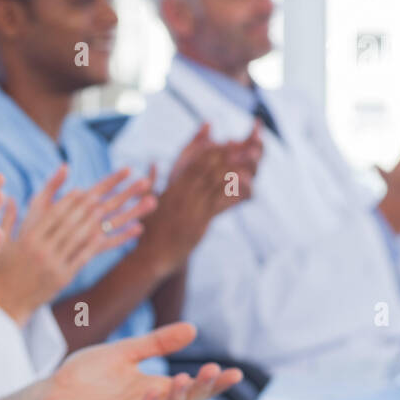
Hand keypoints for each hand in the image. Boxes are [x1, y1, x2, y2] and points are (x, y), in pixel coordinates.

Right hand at [0, 164, 155, 324]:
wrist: (5, 305)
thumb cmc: (0, 272)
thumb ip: (7, 218)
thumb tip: (7, 195)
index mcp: (28, 239)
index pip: (53, 214)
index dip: (70, 200)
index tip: (84, 189)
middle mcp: (42, 250)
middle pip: (72, 222)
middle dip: (92, 204)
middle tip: (107, 193)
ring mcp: (54, 265)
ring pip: (80, 237)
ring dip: (101, 221)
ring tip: (116, 208)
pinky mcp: (63, 278)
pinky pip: (84, 256)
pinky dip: (98, 243)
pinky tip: (111, 233)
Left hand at [30, 322, 242, 399]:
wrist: (47, 393)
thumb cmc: (85, 376)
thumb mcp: (124, 352)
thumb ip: (156, 344)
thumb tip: (193, 328)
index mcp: (154, 391)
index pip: (191, 390)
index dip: (212, 385)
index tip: (234, 372)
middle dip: (199, 391)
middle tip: (212, 371)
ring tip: (183, 379)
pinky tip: (151, 392)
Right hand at [133, 130, 257, 275]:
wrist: (152, 255)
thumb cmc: (148, 231)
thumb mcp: (148, 203)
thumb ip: (151, 182)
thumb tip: (153, 162)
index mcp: (172, 189)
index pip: (194, 164)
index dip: (211, 151)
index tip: (224, 143)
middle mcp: (183, 196)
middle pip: (208, 170)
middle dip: (226, 157)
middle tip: (244, 146)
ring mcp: (192, 209)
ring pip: (216, 184)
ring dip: (235, 171)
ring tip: (251, 163)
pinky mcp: (200, 222)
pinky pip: (221, 203)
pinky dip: (235, 193)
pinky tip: (249, 188)